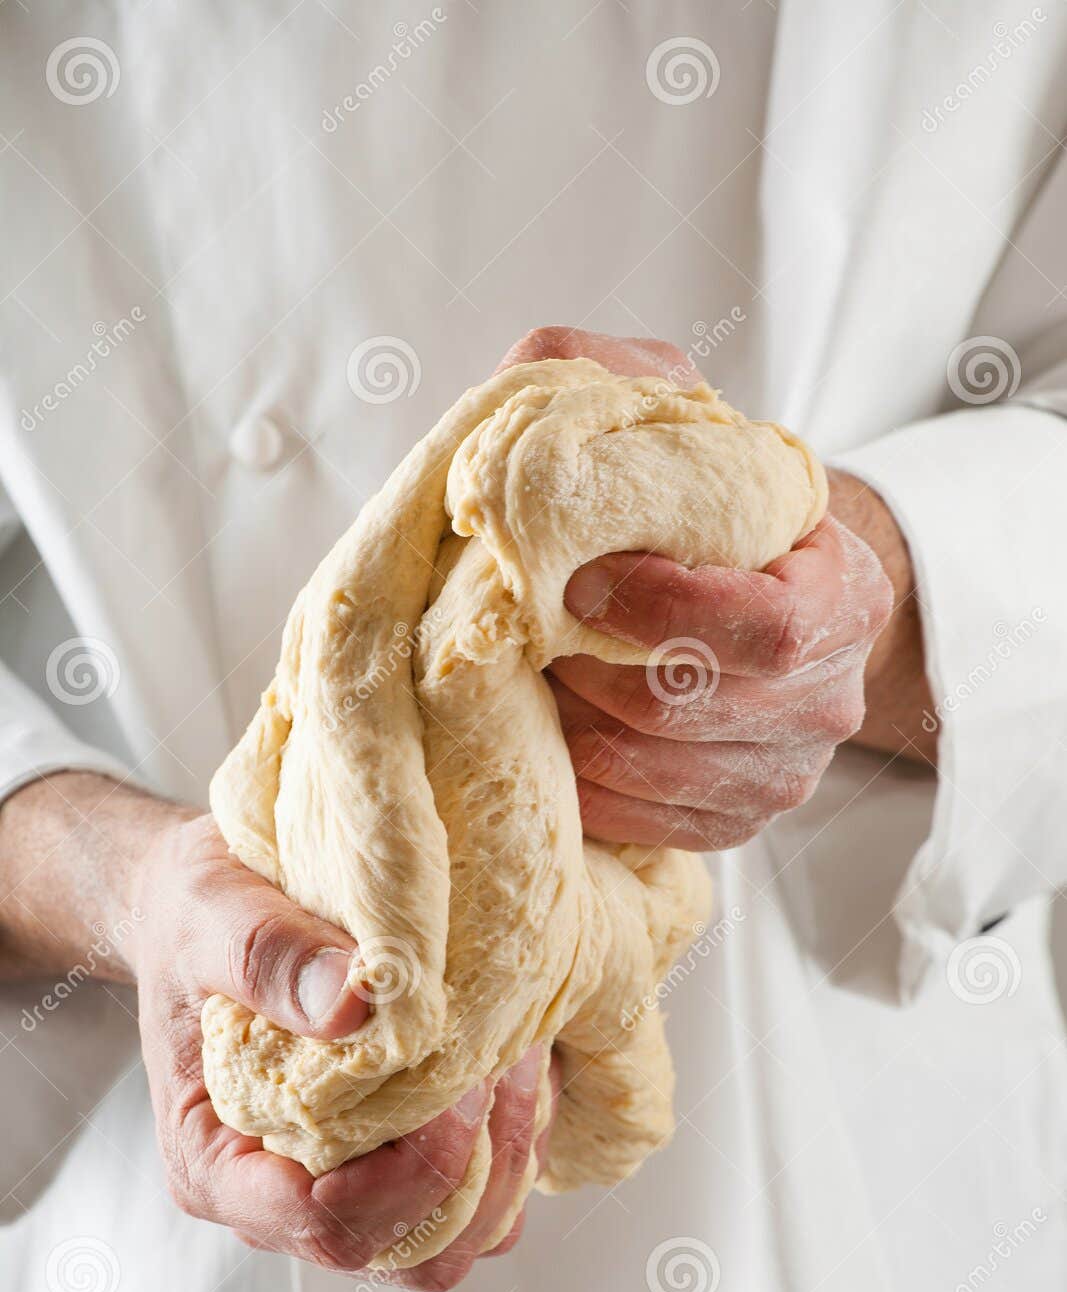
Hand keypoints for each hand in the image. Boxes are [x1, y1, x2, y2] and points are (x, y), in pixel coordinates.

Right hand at [128, 814, 550, 1290]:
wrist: (204, 912)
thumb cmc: (194, 916)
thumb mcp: (210, 911)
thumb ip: (267, 956)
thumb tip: (351, 1005)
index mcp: (215, 1166)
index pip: (320, 1221)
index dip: (408, 1172)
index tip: (458, 1082)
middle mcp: (279, 1204)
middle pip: (404, 1252)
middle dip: (474, 1170)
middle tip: (502, 1064)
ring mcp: (341, 1195)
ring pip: (453, 1242)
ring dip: (504, 1163)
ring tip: (519, 1060)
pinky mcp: (392, 1169)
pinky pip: (477, 1202)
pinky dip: (508, 1147)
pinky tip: (516, 1066)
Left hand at [496, 327, 894, 848]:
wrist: (752, 593)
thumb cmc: (707, 505)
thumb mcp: (679, 418)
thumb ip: (616, 380)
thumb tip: (541, 384)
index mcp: (843, 595)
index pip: (767, 628)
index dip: (661, 610)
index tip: (578, 577)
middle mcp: (829, 697)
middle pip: (689, 709)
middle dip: (587, 668)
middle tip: (524, 628)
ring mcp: (785, 773)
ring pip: (649, 772)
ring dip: (568, 724)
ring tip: (527, 670)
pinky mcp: (733, 823)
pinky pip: (637, 823)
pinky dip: (576, 781)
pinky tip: (546, 731)